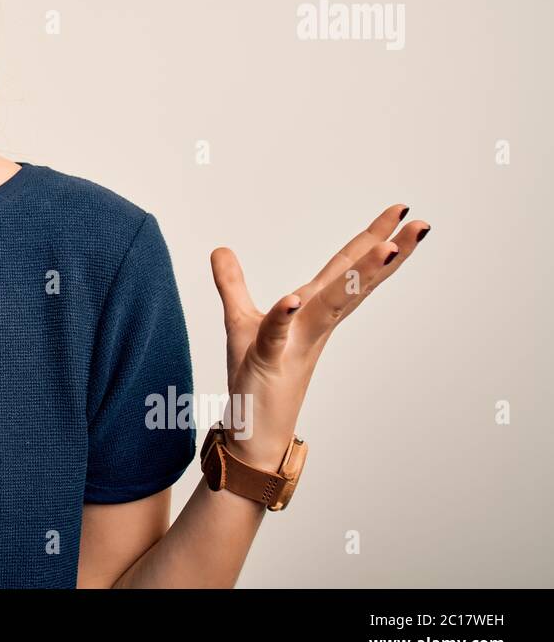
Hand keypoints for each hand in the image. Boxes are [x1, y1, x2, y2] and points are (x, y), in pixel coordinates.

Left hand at [209, 203, 429, 471]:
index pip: (345, 268)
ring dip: (358, 276)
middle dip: (388, 251)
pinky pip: (276, 335)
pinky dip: (284, 316)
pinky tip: (293, 298)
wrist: (252, 432)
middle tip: (420, 223)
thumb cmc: (254, 378)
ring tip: (386, 246)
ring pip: (331, 303)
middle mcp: (314, 324)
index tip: (401, 210)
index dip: (371, 238)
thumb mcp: (240, 319)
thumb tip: (221, 249)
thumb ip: (232, 283)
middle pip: (355, 281)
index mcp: (312, 311)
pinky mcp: (269, 361)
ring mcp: (296, 343)